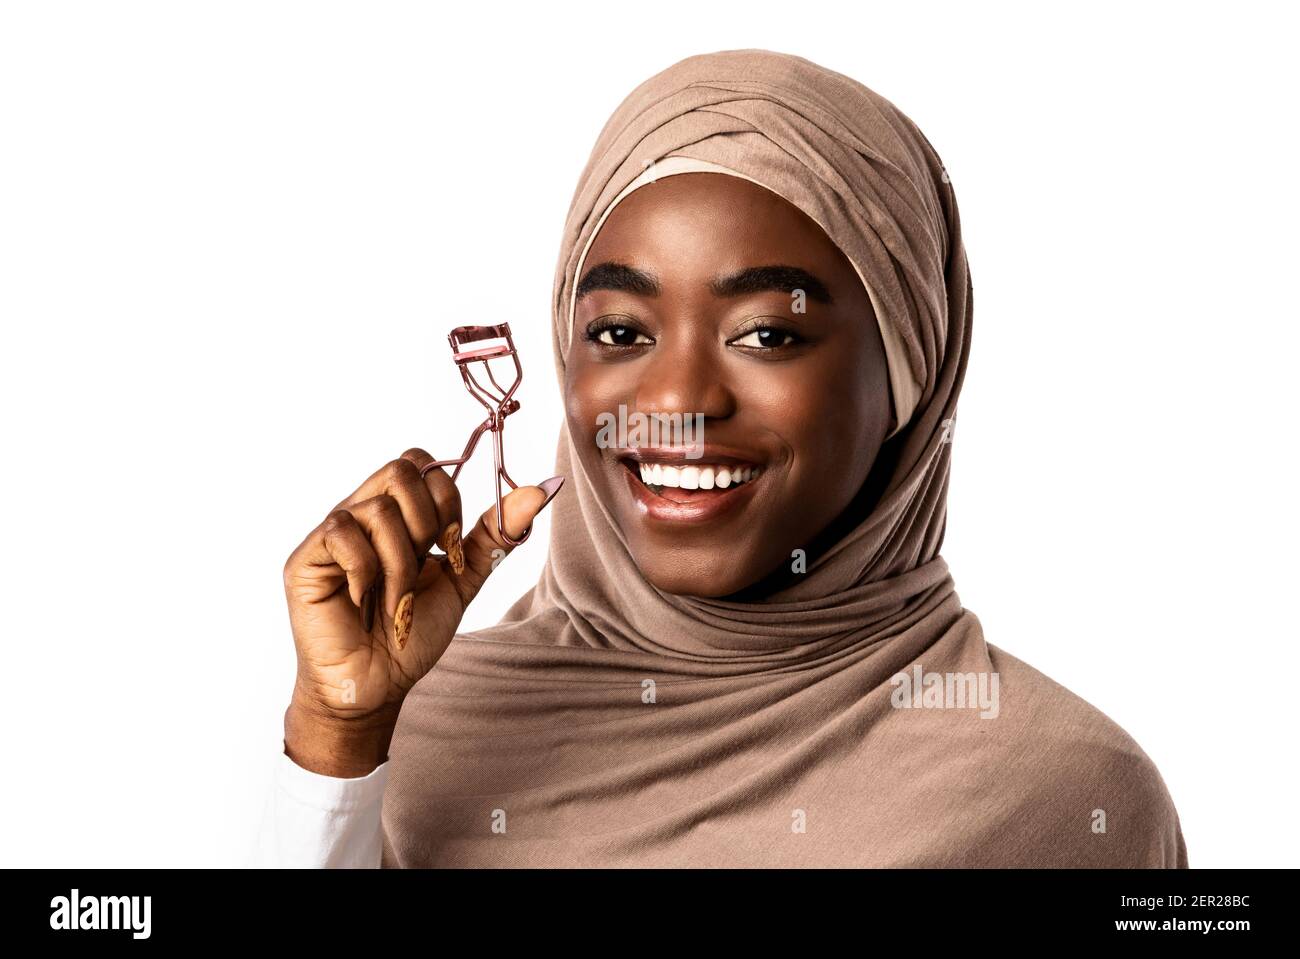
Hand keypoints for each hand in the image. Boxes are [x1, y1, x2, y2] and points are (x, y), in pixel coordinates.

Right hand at [280, 447, 561, 774]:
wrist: (377, 687)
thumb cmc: (413, 634)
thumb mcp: (464, 579)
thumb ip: (497, 534)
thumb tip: (545, 487)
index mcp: (398, 514)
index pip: (425, 464)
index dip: (448, 501)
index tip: (451, 550)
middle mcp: (363, 513)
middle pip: (403, 468)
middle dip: (428, 521)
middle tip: (425, 564)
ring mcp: (333, 533)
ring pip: (380, 508)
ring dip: (402, 564)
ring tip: (397, 601)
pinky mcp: (306, 558)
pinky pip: (342, 532)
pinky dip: (366, 570)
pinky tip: (364, 598)